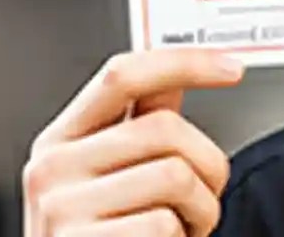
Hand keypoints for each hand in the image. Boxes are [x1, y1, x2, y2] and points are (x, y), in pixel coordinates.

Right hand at [23, 49, 244, 235]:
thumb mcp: (109, 179)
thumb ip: (139, 127)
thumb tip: (176, 78)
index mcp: (60, 141)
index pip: (123, 75)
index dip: (184, 63)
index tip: (231, 68)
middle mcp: (52, 169)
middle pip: (164, 128)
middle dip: (207, 165)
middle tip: (201, 200)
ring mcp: (61, 209)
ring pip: (175, 176)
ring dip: (200, 211)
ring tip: (179, 232)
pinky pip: (164, 225)